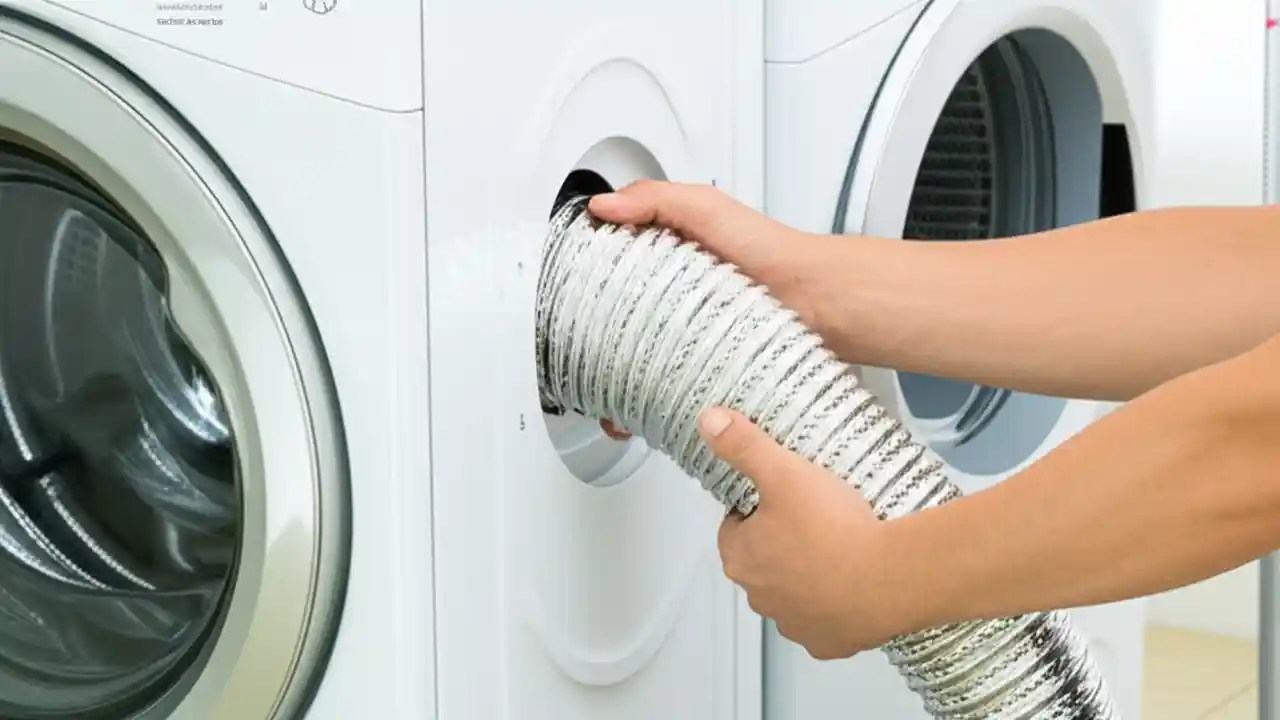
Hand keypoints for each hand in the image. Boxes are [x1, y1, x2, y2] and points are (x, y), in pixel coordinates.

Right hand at [587, 181, 829, 439]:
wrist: (817, 301)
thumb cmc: (770, 251)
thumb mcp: (706, 206)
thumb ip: (654, 199)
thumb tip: (603, 207)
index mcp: (670, 250)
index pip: (615, 258)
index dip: (589, 268)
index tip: (566, 281)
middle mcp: (676, 291)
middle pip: (619, 309)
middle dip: (595, 328)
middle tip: (576, 337)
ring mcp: (687, 328)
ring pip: (637, 348)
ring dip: (617, 366)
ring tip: (598, 374)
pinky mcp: (700, 360)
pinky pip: (665, 376)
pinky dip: (648, 388)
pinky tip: (632, 395)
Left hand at [698, 406, 924, 659]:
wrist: (889, 578)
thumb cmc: (832, 526)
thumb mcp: (783, 472)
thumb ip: (744, 444)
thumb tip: (707, 420)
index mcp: (739, 558)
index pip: (737, 525)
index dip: (760, 507)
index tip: (788, 496)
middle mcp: (759, 597)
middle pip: (764, 559)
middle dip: (784, 540)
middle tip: (820, 517)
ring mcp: (794, 625)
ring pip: (794, 592)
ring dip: (810, 574)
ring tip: (842, 547)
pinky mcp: (829, 644)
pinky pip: (826, 620)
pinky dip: (836, 605)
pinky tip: (855, 582)